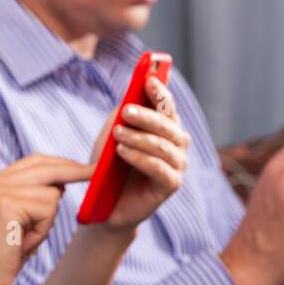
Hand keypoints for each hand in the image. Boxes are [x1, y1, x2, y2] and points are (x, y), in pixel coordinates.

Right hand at [0, 154, 93, 284]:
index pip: (33, 162)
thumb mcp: (20, 221)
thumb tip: (62, 182)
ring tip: (26, 239)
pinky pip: (47, 208)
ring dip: (47, 220)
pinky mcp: (7, 204)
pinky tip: (24, 242)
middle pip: (44, 166)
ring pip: (50, 192)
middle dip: (73, 170)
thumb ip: (32, 198)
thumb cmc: (4, 256)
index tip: (83, 168)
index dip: (60, 163)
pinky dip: (43, 229)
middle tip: (95, 171)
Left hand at [104, 75, 189, 228]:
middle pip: (167, 125)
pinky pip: (159, 168)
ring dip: (139, 137)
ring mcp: (177, 165)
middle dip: (146, 116)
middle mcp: (177, 145)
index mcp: (165, 129)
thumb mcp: (112, 136)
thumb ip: (122, 116)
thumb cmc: (110, 167)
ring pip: (163, 145)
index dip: (160, 92)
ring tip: (118, 135)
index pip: (167, 107)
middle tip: (126, 111)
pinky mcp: (172, 185)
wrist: (106, 205)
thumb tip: (129, 98)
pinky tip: (122, 152)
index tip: (148, 79)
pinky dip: (140, 157)